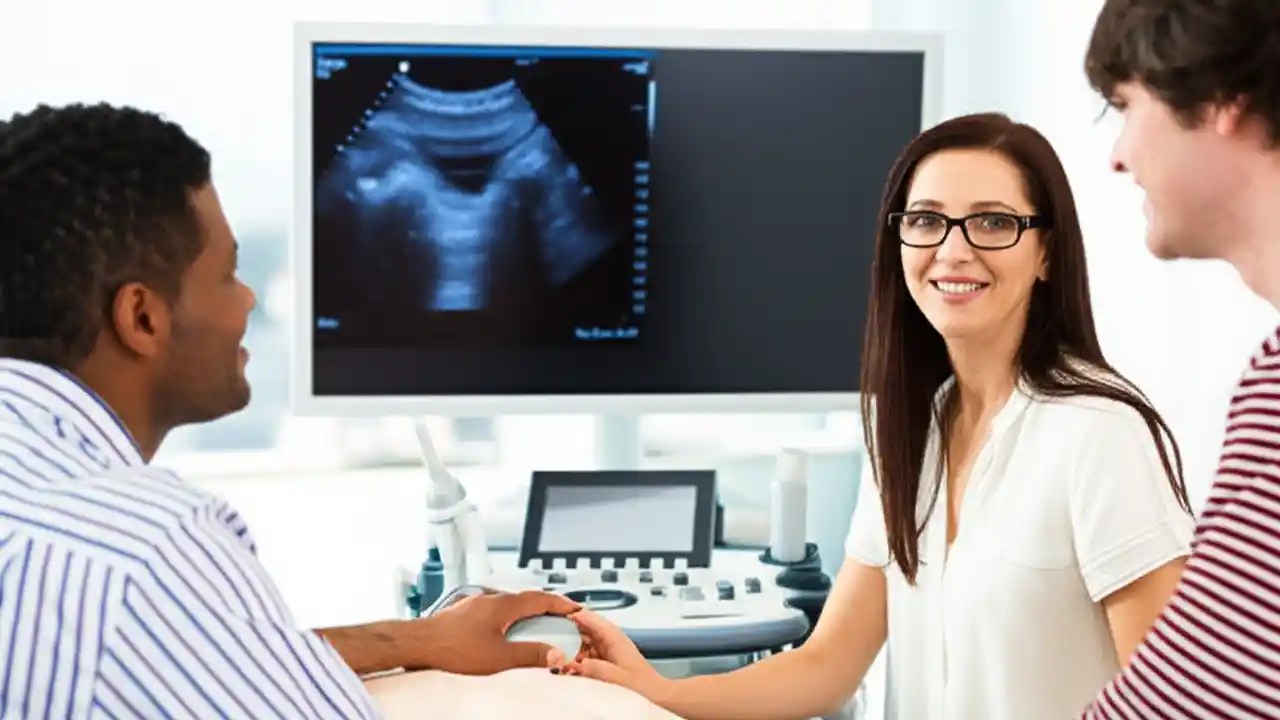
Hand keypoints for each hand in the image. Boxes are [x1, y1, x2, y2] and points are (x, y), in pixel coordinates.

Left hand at [408, 590, 580, 674]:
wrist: (418, 644)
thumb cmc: (452, 648)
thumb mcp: (499, 657)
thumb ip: (530, 655)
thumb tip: (555, 655)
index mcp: (503, 605)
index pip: (541, 598)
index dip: (561, 603)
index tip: (574, 607)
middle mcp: (490, 600)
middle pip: (525, 599)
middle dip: (544, 608)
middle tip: (557, 618)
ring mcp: (474, 605)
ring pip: (507, 605)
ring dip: (523, 614)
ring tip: (531, 628)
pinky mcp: (462, 614)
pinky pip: (492, 612)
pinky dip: (504, 620)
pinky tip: (499, 634)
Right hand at [560, 609, 671, 701]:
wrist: (656, 695)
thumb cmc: (643, 685)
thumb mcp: (616, 677)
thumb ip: (595, 668)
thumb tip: (572, 663)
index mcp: (614, 637)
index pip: (590, 618)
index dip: (572, 613)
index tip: (554, 613)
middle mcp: (609, 640)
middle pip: (583, 627)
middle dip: (566, 629)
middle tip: (546, 631)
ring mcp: (606, 650)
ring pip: (581, 641)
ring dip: (569, 644)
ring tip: (552, 646)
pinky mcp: (604, 660)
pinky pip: (584, 654)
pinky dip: (575, 657)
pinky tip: (566, 663)